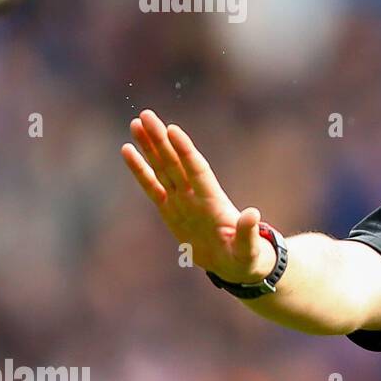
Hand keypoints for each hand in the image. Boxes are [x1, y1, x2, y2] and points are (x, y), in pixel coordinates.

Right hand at [121, 109, 275, 283]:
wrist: (233, 265)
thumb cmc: (245, 256)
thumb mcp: (249, 248)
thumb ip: (248, 232)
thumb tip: (253, 214)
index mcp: (213, 202)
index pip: (197, 170)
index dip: (185, 151)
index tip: (173, 130)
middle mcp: (195, 195)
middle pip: (175, 162)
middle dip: (161, 139)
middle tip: (147, 114)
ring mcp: (181, 200)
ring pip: (162, 168)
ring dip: (150, 146)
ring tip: (137, 123)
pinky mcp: (168, 209)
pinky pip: (151, 186)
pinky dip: (140, 170)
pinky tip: (127, 150)